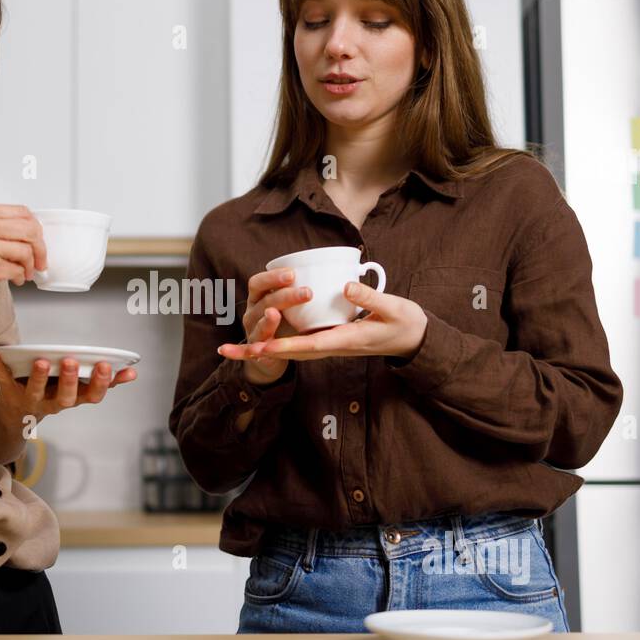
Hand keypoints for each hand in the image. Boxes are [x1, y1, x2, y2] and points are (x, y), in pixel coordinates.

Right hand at [0, 203, 48, 318]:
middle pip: (30, 230)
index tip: (36, 241)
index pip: (22, 212)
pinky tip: (14, 279)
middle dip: (40, 248)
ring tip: (24, 272)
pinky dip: (20, 277)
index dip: (35, 228)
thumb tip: (22, 233)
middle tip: (39, 260)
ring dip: (31, 265)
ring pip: (28, 250)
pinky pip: (18, 270)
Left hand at [0, 352, 136, 424]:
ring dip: (39, 376)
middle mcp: (54, 402)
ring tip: (42, 360)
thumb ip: (105, 381)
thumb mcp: (81, 390)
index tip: (105, 366)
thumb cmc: (54, 394)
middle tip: (72, 361)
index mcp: (74, 399)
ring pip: (36, 391)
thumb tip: (133, 372)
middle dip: (69, 380)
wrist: (17, 416)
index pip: (91, 396)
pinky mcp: (10, 392)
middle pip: (65, 397)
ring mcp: (31, 399)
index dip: (99, 383)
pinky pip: (4, 380)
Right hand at [215, 267, 310, 383]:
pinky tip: (224, 349)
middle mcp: (253, 311)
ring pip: (258, 323)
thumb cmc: (288, 321)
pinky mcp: (255, 351)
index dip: (272, 277)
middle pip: (264, 300)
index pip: (260, 282)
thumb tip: (337, 277)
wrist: (275, 351)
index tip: (293, 273)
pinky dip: (234, 351)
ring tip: (275, 314)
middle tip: (307, 293)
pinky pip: (246, 351)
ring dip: (267, 320)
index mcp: (260, 297)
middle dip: (283, 296)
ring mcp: (252, 331)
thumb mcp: (296, 304)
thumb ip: (307, 290)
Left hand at [225, 281, 427, 361]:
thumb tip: (345, 286)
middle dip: (258, 352)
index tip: (263, 346)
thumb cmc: (404, 322)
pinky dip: (277, 343)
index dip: (286, 345)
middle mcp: (333, 346)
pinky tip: (260, 338)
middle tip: (227, 351)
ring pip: (290, 350)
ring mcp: (329, 344)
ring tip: (230, 349)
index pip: (311, 344)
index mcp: (347, 340)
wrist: (413, 339)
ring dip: (260, 349)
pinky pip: (298, 345)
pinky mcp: (329, 339)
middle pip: (290, 353)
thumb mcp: (393, 307)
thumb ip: (369, 297)